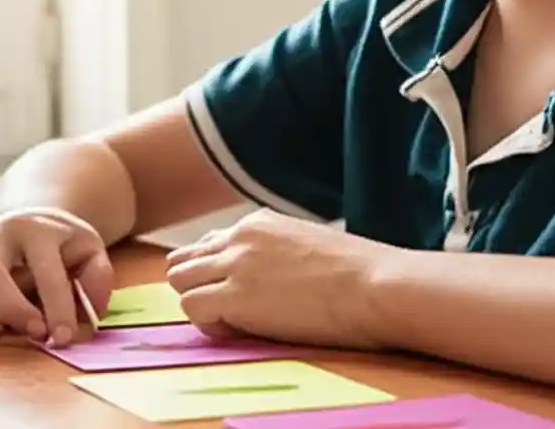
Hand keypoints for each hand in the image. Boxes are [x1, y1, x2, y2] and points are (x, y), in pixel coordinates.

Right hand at [0, 207, 113, 346]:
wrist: (26, 222)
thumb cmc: (59, 245)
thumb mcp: (88, 249)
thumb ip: (98, 276)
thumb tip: (93, 310)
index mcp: (34, 228)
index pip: (45, 272)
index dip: (57, 309)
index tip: (64, 338)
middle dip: (9, 308)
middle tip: (34, 333)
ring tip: (3, 332)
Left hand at [165, 209, 391, 348]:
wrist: (376, 286)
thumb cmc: (360, 275)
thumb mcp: (309, 246)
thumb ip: (278, 253)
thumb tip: (271, 279)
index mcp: (259, 222)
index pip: (209, 244)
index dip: (217, 274)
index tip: (243, 295)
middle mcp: (240, 236)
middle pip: (183, 260)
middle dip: (198, 287)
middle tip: (230, 311)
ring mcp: (235, 264)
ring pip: (179, 281)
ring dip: (199, 304)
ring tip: (236, 322)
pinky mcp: (236, 295)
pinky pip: (191, 308)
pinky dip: (208, 324)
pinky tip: (241, 331)